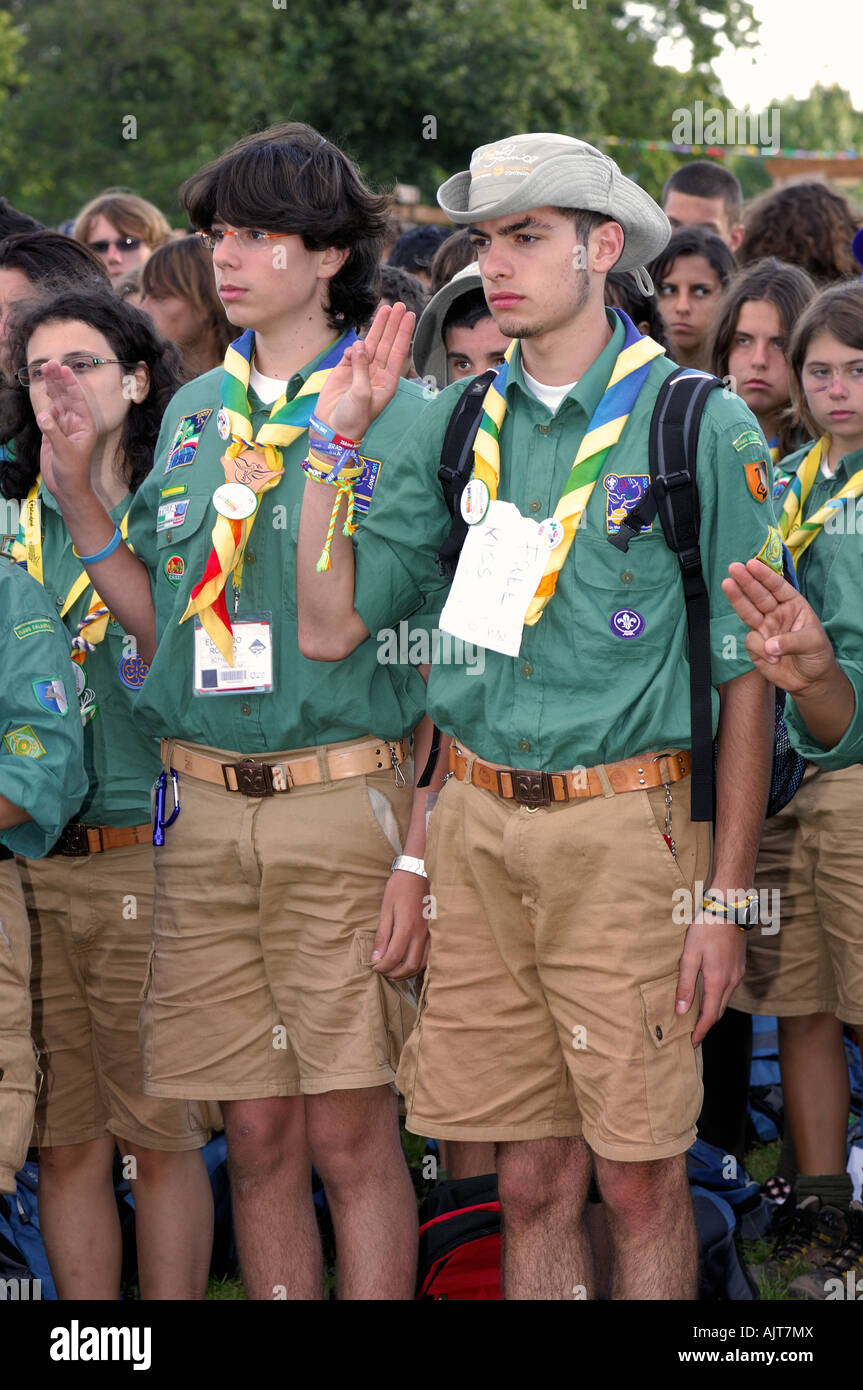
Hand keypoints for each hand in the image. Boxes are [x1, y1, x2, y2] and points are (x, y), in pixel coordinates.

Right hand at [34, 360, 97, 500]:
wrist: (66, 487)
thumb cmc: (73, 471)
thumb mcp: (65, 452)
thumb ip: (54, 433)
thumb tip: (43, 416)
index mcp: (84, 424)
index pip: (77, 399)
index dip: (71, 383)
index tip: (64, 369)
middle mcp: (75, 422)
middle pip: (66, 396)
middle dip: (58, 379)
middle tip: (49, 363)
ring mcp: (63, 425)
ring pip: (56, 401)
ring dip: (51, 386)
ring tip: (44, 369)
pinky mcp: (52, 431)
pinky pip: (48, 412)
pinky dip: (45, 403)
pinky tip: (44, 395)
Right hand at [313, 302, 415, 442]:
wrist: (333, 428)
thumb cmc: (353, 418)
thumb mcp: (362, 394)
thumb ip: (362, 368)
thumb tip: (360, 345)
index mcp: (387, 381)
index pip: (398, 351)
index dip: (403, 332)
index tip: (410, 315)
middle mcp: (377, 373)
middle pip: (387, 343)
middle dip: (393, 325)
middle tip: (400, 305)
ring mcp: (361, 370)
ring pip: (371, 343)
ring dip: (378, 327)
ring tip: (385, 308)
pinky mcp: (345, 370)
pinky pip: (352, 353)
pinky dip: (353, 349)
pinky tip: (352, 351)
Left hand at [370, 868, 430, 980]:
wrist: (419, 872)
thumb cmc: (400, 888)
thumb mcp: (386, 908)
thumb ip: (382, 934)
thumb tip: (376, 957)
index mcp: (406, 927)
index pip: (394, 957)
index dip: (382, 966)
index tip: (374, 967)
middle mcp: (421, 934)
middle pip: (409, 965)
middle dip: (394, 973)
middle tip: (383, 972)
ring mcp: (431, 933)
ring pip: (422, 963)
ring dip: (407, 972)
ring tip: (395, 972)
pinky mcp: (435, 931)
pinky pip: (430, 955)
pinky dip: (419, 964)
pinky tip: (410, 962)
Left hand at [675, 911, 745, 1046]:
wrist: (729, 908)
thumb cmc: (705, 928)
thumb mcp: (689, 955)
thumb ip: (686, 984)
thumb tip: (682, 1010)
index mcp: (717, 981)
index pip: (709, 1016)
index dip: (700, 1032)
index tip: (692, 1044)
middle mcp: (731, 981)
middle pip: (719, 1011)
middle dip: (706, 1025)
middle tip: (694, 1035)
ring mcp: (738, 974)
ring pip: (725, 1000)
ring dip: (713, 1011)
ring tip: (699, 1018)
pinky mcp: (740, 966)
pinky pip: (729, 989)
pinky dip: (719, 998)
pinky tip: (710, 995)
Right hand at [722, 558, 836, 697]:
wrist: (810, 680)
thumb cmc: (817, 655)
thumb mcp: (813, 643)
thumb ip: (792, 641)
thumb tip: (769, 645)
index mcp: (793, 605)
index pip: (777, 587)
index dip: (765, 575)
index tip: (752, 564)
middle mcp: (776, 613)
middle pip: (758, 595)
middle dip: (746, 581)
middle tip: (733, 568)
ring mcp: (764, 628)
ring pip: (747, 611)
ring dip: (737, 598)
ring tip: (727, 584)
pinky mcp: (756, 646)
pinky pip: (751, 642)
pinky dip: (760, 649)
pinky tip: (773, 660)